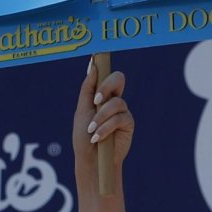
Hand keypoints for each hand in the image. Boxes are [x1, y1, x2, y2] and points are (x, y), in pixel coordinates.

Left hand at [73, 59, 133, 174]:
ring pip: (116, 102)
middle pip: (118, 79)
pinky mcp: (129, 124)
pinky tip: (98, 137)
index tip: (99, 51)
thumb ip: (87, 89)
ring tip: (92, 130)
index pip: (104, 74)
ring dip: (101, 117)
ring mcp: (122, 111)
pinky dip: (106, 127)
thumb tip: (92, 66)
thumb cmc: (82, 137)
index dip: (104, 62)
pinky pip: (120, 117)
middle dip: (107, 85)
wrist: (91, 160)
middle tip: (97, 98)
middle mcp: (113, 99)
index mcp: (100, 94)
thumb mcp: (82, 111)